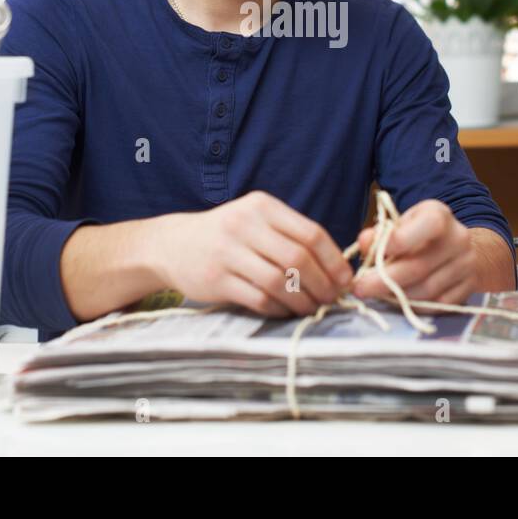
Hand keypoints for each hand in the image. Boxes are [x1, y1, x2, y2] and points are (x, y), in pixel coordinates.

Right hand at [158, 191, 353, 317]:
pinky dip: (279, 309)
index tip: (345, 279)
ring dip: (303, 300)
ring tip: (312, 308)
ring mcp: (228, 252)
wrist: (172, 245)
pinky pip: (258, 299)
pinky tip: (286, 311)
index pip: (310, 233)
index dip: (334, 260)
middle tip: (332, 299)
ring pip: (280, 281)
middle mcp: (244, 225)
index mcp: (262, 206)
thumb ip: (290, 235)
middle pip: (298, 259)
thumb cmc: (226, 235)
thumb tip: (336, 267)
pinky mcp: (216, 280)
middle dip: (322, 284)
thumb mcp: (255, 219)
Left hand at [350, 199, 477, 309]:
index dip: (397, 240)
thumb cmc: (422, 235)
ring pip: (426, 290)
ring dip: (396, 296)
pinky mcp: (468, 289)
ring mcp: (466, 266)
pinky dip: (413, 306)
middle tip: (359, 288)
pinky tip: (397, 302)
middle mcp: (458, 239)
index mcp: (440, 216)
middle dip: (384, 280)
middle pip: (419, 266)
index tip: (368, 251)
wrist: (465, 250)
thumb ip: (383, 233)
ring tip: (375, 295)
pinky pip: (436, 306)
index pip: (427, 225)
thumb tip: (365, 243)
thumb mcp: (404, 224)